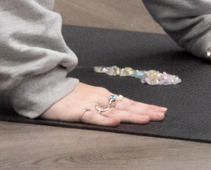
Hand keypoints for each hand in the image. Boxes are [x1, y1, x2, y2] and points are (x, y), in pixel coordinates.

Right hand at [41, 81, 165, 124]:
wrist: (48, 88)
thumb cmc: (68, 96)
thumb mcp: (90, 98)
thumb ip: (104, 105)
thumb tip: (121, 113)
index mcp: (105, 95)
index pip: (130, 102)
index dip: (146, 107)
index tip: (161, 110)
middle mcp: (102, 98)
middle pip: (128, 106)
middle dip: (146, 111)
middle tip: (162, 115)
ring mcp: (92, 104)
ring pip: (116, 111)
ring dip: (132, 115)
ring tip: (147, 118)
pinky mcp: (79, 111)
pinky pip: (95, 117)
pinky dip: (106, 120)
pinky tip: (116, 122)